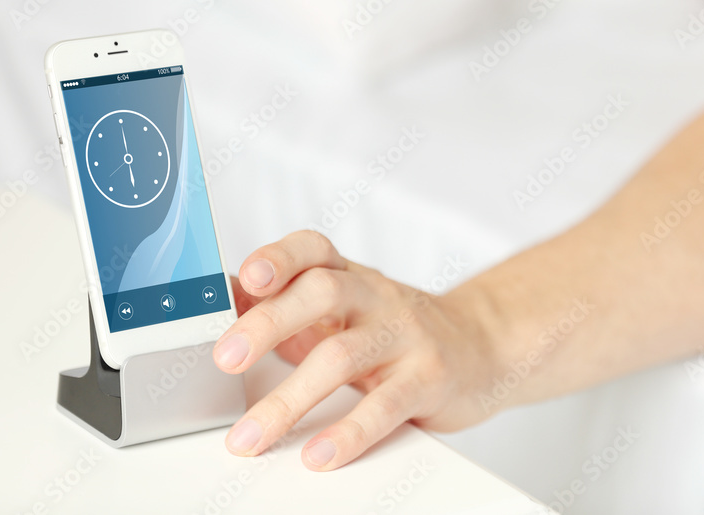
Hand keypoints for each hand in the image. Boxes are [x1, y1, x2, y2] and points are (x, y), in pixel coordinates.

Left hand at [213, 231, 495, 469]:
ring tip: (252, 436)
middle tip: (226, 359)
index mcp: (350, 277)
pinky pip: (384, 406)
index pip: (313, 250)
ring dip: (289, 400)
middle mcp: (377, 297)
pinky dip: (348, 433)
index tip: (248, 278)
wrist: (480, 345)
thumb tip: (223, 300)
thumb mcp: (346, 307)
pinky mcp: (428, 379)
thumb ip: (288, 304)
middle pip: (322, 293)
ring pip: (343, 357)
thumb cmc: (396, 330)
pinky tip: (320, 454)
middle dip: (269, 324)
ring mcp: (405, 336)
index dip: (280, 257)